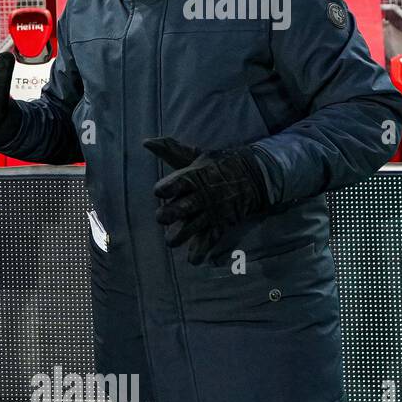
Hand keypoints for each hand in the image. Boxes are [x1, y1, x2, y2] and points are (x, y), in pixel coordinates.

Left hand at [144, 136, 270, 264]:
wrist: (255, 176)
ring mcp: (212, 212)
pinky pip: (211, 241)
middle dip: (169, 215)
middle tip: (163, 217)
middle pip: (182, 209)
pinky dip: (201, 252)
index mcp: (194, 177)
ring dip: (179, 237)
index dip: (166, 189)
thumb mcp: (197, 156)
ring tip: (172, 240)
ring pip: (192, 229)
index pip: (177, 183)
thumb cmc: (219, 166)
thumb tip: (146, 141)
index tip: (159, 192)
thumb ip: (170, 150)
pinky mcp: (221, 224)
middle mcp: (202, 196)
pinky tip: (193, 260)